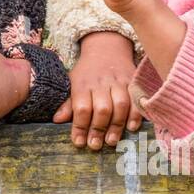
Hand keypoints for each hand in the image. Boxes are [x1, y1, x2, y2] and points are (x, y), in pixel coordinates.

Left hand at [53, 31, 140, 149]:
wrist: (106, 48)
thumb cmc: (86, 72)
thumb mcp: (72, 83)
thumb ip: (67, 103)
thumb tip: (56, 120)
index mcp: (82, 84)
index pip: (81, 107)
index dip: (80, 126)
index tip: (79, 142)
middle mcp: (101, 83)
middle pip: (102, 108)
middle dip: (98, 129)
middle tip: (95, 145)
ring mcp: (119, 82)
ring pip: (120, 105)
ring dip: (117, 125)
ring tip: (111, 141)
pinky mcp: (133, 81)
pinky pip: (137, 99)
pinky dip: (135, 115)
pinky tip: (131, 128)